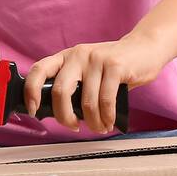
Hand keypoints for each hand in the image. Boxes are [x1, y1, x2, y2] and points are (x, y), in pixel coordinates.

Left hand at [23, 34, 168, 134]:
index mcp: (66, 56)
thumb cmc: (114, 66)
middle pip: (61, 91)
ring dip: (93, 122)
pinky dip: (107, 117)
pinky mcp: (115, 66)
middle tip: (74, 127)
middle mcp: (78, 55)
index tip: (34, 110)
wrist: (145, 48)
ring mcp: (96, 59)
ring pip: (86, 102)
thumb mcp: (88, 70)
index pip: (39, 70)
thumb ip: (74, 85)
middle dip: (65, 117)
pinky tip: (109, 121)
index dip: (31, 91)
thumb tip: (60, 113)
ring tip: (100, 127)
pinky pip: (106, 100)